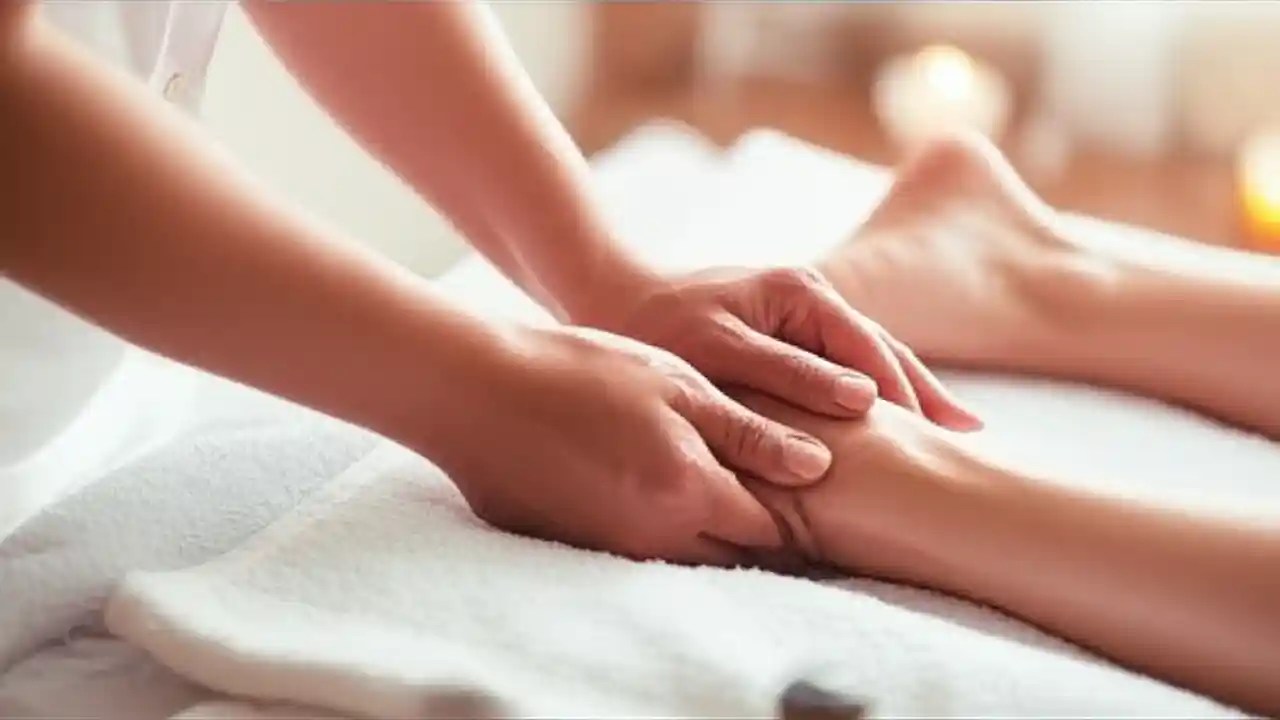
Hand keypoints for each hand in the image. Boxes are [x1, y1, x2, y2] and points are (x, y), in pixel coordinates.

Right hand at [427, 325, 834, 563]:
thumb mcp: (678, 386)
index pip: (772, 532)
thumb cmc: (582, 372)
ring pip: (687, 557)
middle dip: (757, 532)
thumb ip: (750, 433)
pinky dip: (660, 527)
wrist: (478, 391)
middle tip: (770, 493)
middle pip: (733, 556)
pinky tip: (650, 482)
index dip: (797, 514)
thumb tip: (820, 466)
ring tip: (707, 481)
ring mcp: (614, 547)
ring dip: (708, 531)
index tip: (807, 490)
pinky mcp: (578, 546)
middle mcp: (657, 535)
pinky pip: (640, 550)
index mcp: (691, 491)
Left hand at [574, 266, 980, 430]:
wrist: (610, 294)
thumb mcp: (720, 348)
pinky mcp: (785, 338)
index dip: (909, 394)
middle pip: (884, 350)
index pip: (872, 349)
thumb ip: (788, 374)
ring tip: (953, 432)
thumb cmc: (657, 322)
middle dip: (925, 392)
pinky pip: (839, 368)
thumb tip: (863, 401)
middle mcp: (810, 299)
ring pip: (867, 359)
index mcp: (802, 293)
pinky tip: (890, 423)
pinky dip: (870, 393)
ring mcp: (800, 317)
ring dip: (907, 394)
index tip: (943, 436)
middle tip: (972, 440)